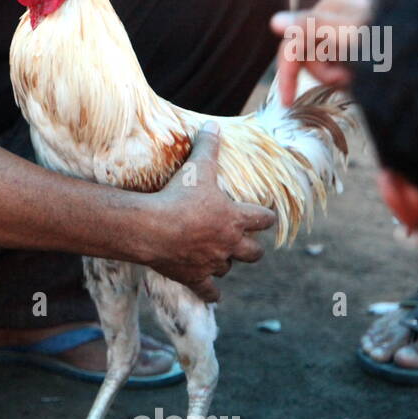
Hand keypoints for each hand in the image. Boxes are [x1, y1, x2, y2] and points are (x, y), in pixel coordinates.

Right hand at [145, 123, 274, 301]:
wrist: (153, 228)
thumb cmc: (177, 196)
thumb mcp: (196, 167)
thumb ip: (208, 146)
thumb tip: (214, 124)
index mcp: (235, 218)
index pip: (264, 220)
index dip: (264, 217)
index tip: (261, 215)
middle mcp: (229, 244)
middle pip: (254, 253)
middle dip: (250, 247)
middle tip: (242, 241)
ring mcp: (213, 263)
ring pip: (228, 268)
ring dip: (225, 262)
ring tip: (216, 256)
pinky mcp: (195, 277)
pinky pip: (209, 291)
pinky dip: (211, 293)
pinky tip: (213, 294)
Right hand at [272, 0, 371, 105]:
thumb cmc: (394, 39)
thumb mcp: (349, 35)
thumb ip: (310, 27)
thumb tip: (274, 21)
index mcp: (325, 9)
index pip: (291, 44)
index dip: (287, 73)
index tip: (289, 102)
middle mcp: (333, 16)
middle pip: (307, 54)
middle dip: (324, 73)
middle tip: (347, 79)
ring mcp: (345, 30)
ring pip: (323, 62)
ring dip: (338, 76)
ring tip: (361, 75)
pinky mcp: (358, 44)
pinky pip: (340, 64)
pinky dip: (348, 74)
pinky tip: (364, 74)